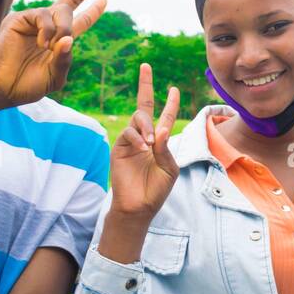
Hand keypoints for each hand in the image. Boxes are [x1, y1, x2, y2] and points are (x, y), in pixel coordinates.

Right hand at [0, 0, 107, 105]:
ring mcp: (34, 21)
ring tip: (50, 46)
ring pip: (61, 11)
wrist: (1, 88)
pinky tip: (43, 43)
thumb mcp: (55, 76)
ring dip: (63, 28)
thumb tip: (68, 39)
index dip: (94, 9)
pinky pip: (43, 15)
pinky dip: (48, 29)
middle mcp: (48, 26)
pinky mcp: (19, 18)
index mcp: (60, 39)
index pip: (81, 20)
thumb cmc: (27, 84)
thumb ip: (65, 59)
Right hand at [110, 63, 180, 220]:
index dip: (169, 101)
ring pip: (137, 118)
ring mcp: (130, 140)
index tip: (174, 87)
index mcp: (159, 140)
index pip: (164, 114)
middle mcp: (144, 136)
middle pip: (144, 105)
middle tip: (167, 96)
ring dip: (147, 127)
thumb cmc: (156, 188)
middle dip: (146, 86)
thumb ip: (166, 147)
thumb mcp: (169, 167)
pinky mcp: (119, 148)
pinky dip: (138, 138)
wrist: (140, 206)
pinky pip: (128, 133)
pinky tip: (144, 148)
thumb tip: (161, 128)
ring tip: (152, 143)